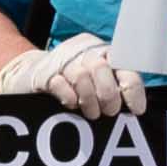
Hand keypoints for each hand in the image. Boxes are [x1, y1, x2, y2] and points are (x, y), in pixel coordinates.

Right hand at [0, 30, 142, 124]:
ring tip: (91, 113)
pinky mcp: (44, 74)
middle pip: (102, 69)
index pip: (124, 66)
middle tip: (109, 112)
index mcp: (103, 52)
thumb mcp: (96, 80)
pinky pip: (60, 84)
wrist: (30, 74)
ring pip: (81, 76)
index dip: (132, 89)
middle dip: (109, 96)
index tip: (136, 110)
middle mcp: (84, 52)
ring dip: (89, 101)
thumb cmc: (71, 82)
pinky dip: (68, 97)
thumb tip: (134, 107)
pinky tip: (70, 104)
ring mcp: (62, 61)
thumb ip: (114, 86)